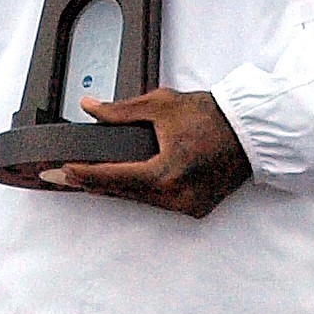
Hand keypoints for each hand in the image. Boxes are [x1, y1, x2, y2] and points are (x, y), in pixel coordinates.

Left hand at [61, 89, 251, 216]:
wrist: (250, 129)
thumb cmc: (211, 115)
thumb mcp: (161, 105)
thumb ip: (121, 111)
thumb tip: (90, 107)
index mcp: (165, 173)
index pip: (113, 177)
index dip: (85, 174)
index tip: (63, 170)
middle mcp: (176, 196)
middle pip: (124, 193)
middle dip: (94, 183)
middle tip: (66, 177)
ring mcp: (188, 206)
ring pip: (141, 200)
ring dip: (117, 190)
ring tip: (90, 180)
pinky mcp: (197, 208)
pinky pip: (160, 203)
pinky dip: (143, 193)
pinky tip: (126, 185)